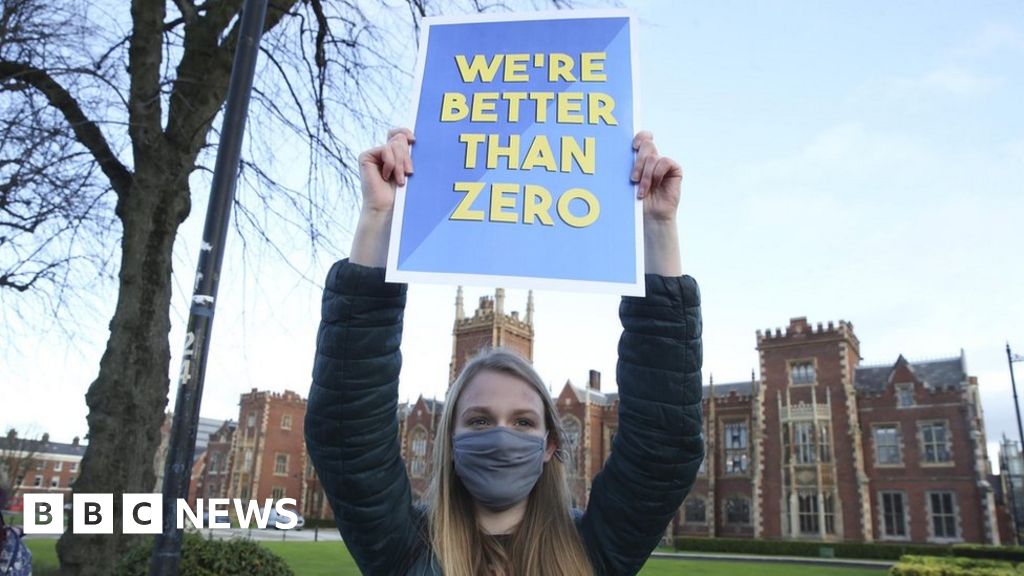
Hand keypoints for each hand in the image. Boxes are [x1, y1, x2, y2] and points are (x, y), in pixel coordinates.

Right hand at [349, 128, 413, 266]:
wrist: (387, 208)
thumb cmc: (401, 194)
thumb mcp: (407, 170)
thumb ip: (407, 153)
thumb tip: (411, 137)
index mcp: (393, 154)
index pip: (398, 134)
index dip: (405, 132)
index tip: (414, 140)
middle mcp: (382, 152)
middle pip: (399, 139)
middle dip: (406, 156)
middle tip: (408, 173)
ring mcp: (373, 154)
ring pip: (394, 144)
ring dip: (400, 163)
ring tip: (400, 179)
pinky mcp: (365, 157)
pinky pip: (385, 150)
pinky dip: (391, 164)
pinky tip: (386, 176)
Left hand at [631, 131, 682, 275]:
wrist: (649, 217)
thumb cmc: (635, 201)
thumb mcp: (629, 181)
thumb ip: (628, 166)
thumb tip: (619, 150)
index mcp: (641, 158)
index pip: (643, 137)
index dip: (640, 136)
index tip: (632, 145)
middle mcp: (653, 158)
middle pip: (646, 145)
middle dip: (637, 162)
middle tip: (632, 179)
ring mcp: (663, 164)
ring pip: (652, 156)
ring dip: (645, 174)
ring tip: (641, 190)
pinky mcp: (674, 170)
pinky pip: (664, 162)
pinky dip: (656, 174)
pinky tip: (654, 186)